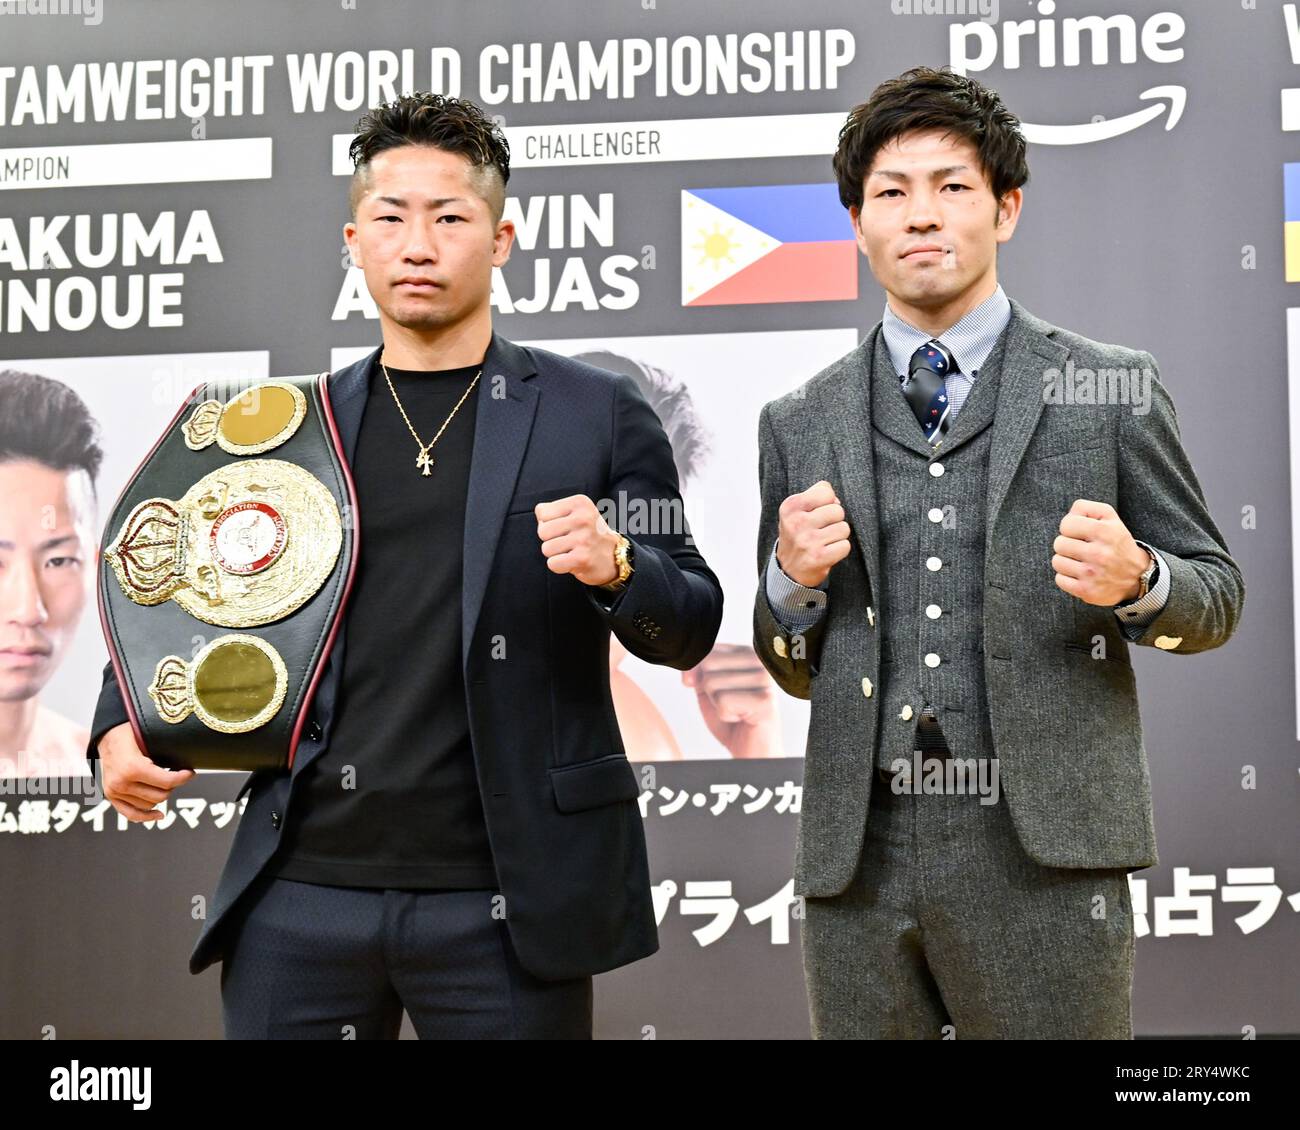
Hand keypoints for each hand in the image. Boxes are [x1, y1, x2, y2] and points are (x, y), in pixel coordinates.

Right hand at [96, 722, 195, 821]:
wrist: (107, 735)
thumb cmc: (132, 734)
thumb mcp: (149, 740)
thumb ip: (166, 754)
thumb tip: (188, 767)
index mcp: (133, 768)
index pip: (167, 782)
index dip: (183, 777)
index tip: (190, 772)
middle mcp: (121, 783)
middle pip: (160, 796)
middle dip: (173, 786)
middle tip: (177, 775)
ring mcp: (114, 792)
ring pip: (149, 805)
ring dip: (160, 795)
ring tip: (163, 782)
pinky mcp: (110, 796)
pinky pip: (130, 814)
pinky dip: (146, 817)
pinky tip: (159, 815)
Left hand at [535, 493, 620, 585]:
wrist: (615, 557)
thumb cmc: (588, 533)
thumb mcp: (576, 512)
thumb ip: (553, 509)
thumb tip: (540, 512)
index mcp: (580, 503)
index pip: (542, 512)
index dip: (549, 523)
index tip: (566, 527)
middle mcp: (583, 518)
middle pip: (542, 531)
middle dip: (550, 539)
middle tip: (568, 541)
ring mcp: (583, 539)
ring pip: (546, 549)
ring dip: (556, 554)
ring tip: (572, 551)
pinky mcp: (582, 558)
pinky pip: (552, 563)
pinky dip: (559, 566)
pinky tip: (572, 562)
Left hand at [682, 643, 781, 757]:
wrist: (752, 749)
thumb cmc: (733, 719)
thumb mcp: (707, 689)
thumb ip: (696, 672)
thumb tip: (688, 670)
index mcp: (746, 652)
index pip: (706, 650)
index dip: (700, 675)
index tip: (718, 691)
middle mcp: (759, 660)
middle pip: (707, 665)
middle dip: (710, 691)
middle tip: (731, 703)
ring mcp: (764, 678)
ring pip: (712, 683)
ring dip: (718, 705)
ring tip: (738, 711)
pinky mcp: (764, 699)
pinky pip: (723, 701)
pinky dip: (726, 716)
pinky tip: (742, 718)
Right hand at [776, 480, 851, 588]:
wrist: (788, 570)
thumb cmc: (798, 535)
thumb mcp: (797, 510)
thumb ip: (816, 495)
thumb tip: (836, 500)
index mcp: (790, 507)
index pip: (826, 492)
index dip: (827, 502)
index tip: (816, 513)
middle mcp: (796, 523)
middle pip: (838, 510)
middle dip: (834, 520)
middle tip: (821, 530)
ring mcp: (807, 541)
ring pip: (844, 528)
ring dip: (838, 536)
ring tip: (824, 541)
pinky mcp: (818, 558)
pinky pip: (845, 546)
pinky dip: (840, 549)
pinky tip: (827, 552)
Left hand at [1052, 498, 1150, 605]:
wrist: (1137, 576)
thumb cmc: (1116, 543)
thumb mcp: (1110, 518)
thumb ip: (1086, 508)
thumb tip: (1068, 515)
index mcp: (1105, 532)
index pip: (1066, 524)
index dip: (1070, 528)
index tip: (1080, 533)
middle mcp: (1099, 553)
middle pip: (1059, 543)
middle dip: (1067, 545)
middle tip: (1081, 548)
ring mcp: (1092, 574)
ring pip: (1057, 561)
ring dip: (1065, 561)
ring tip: (1080, 561)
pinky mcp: (1086, 591)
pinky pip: (1059, 579)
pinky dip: (1066, 577)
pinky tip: (1080, 574)